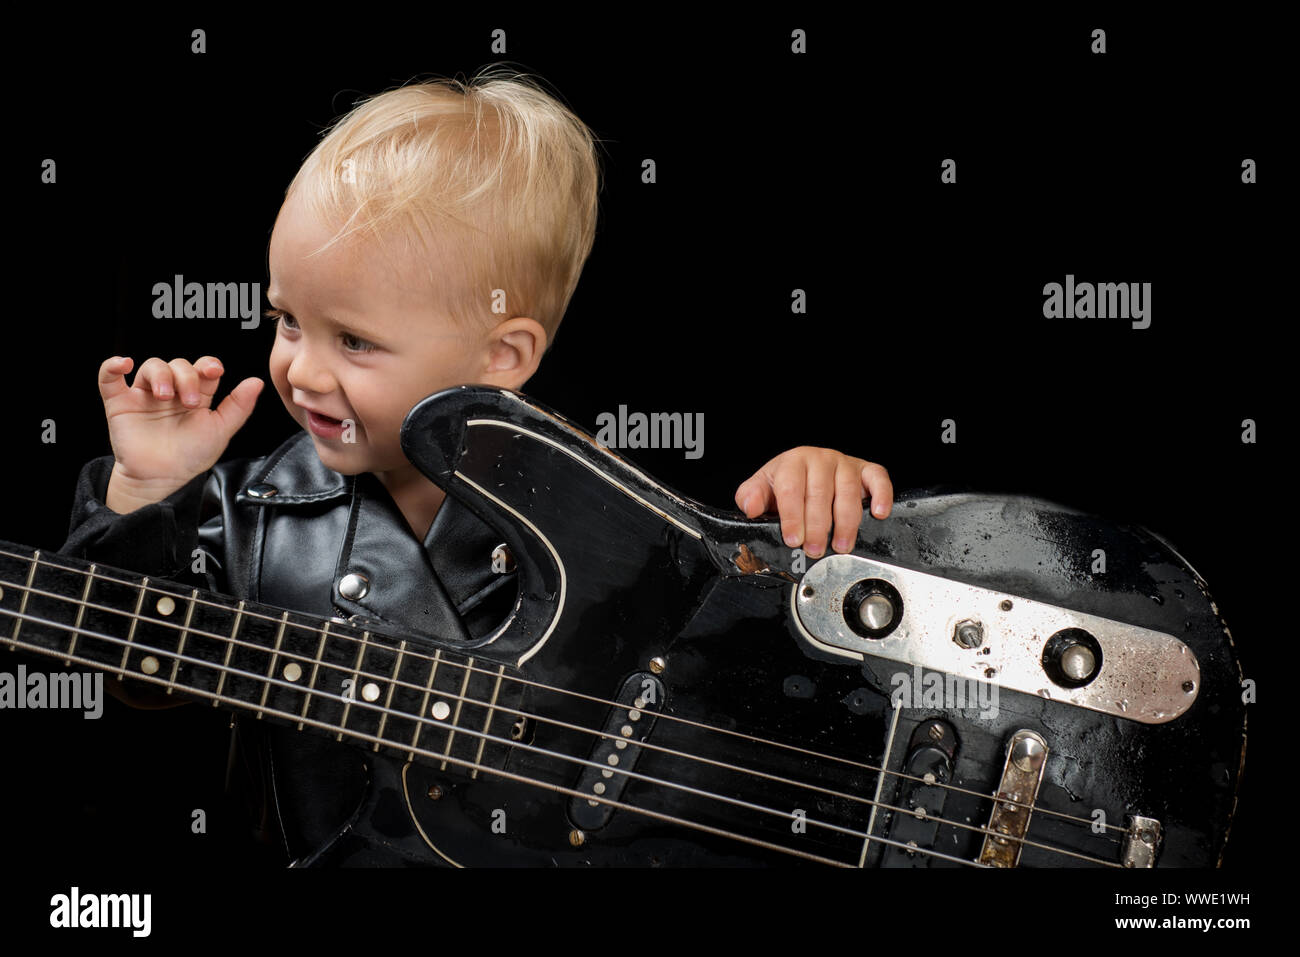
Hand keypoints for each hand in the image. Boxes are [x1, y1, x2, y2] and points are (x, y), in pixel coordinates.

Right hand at [98, 355, 262, 510]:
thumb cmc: (191, 456)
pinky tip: (124, 364)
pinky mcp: (120, 403)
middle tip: (190, 402)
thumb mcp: (221, 431)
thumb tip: (257, 381)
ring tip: (166, 396)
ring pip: (152, 366)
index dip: (208, 364)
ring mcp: (146, 395)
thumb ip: (239, 406)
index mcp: (197, 394)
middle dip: (187, 378)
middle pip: (179, 365)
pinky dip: (111, 366)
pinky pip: (109, 378)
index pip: (202, 368)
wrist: (162, 478)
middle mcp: (172, 391)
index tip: (215, 371)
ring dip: (161, 375)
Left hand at [734, 447, 891, 557]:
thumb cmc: (786, 484)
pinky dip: (881, 495)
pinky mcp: (866, 470)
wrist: (808, 471)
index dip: (792, 517)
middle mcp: (820, 459)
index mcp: (793, 462)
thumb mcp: (763, 489)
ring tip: (840, 545)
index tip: (793, 539)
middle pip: (820, 493)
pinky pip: (878, 478)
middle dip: (817, 526)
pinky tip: (877, 513)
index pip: (792, 489)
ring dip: (845, 522)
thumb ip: (751, 497)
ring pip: (848, 492)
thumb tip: (751, 506)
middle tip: (814, 549)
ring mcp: (845, 464)